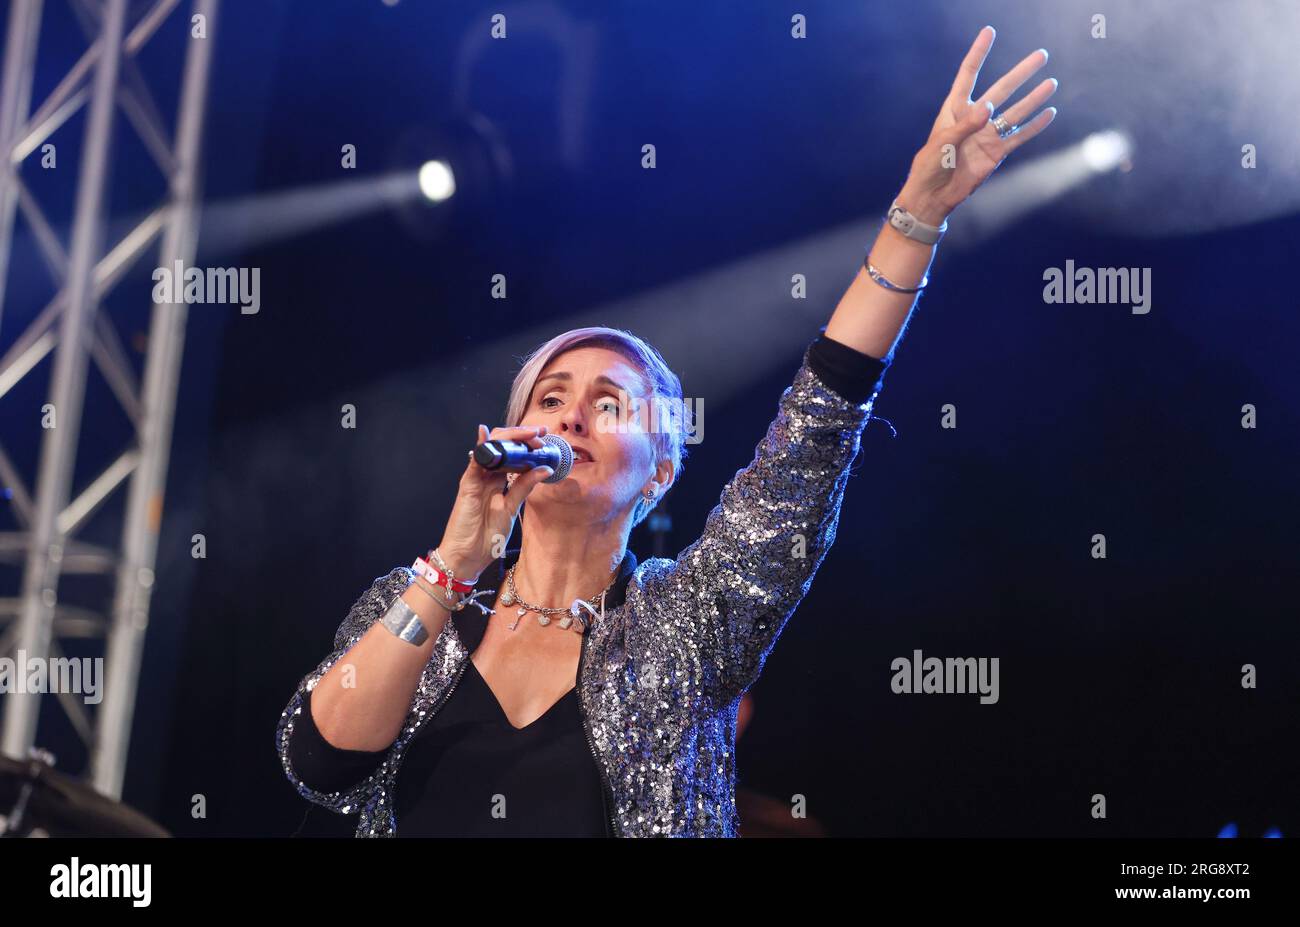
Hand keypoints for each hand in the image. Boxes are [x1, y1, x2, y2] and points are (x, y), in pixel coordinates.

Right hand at [436, 424, 553, 579]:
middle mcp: (488, 476)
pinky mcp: (467, 485)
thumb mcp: (511, 509)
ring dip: (509, 438)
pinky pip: (474, 463)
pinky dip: (480, 447)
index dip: (528, 445)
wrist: (468, 556)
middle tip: (540, 434)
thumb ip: (524, 487)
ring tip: (528, 435)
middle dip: (522, 436)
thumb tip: (545, 469)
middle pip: (503, 446)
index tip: (546, 440)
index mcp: (499, 481)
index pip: (513, 455)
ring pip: (491, 449)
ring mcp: (477, 479)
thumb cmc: (486, 536)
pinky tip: (487, 435)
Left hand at [897, 26, 1058, 225]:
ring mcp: (987, 135)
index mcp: (955, 109)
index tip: (989, 32)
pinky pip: (1018, 137)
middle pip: (1002, 89)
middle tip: (1041, 55)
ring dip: (1033, 98)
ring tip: (1051, 83)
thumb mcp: (943, 143)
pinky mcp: (996, 153)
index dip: (979, 53)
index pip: (969, 74)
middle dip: (1021, 73)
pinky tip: (1049, 114)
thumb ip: (966, 124)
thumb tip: (989, 107)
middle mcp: (974, 118)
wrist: (933, 197)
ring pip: (1015, 112)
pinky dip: (1034, 126)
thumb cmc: (930, 167)